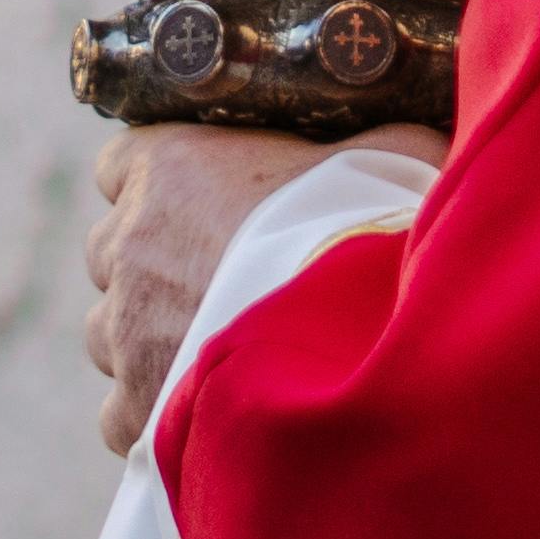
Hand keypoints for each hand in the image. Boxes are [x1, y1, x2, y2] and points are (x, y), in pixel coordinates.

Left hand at [82, 117, 440, 451]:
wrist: (352, 347)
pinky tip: (208, 412)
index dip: (158, 184)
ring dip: (150, 338)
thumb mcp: (388, 156)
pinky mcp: (136, 410)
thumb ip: (384, 139)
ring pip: (111, 331)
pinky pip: (118, 412)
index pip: (120, 165)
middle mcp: (130, 244)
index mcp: (169, 169)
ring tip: (221, 351)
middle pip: (113, 249)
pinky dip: (153, 414)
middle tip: (221, 281)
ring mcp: (124, 331)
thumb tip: (428, 124)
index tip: (197, 200)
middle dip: (154, 265)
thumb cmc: (365, 234)